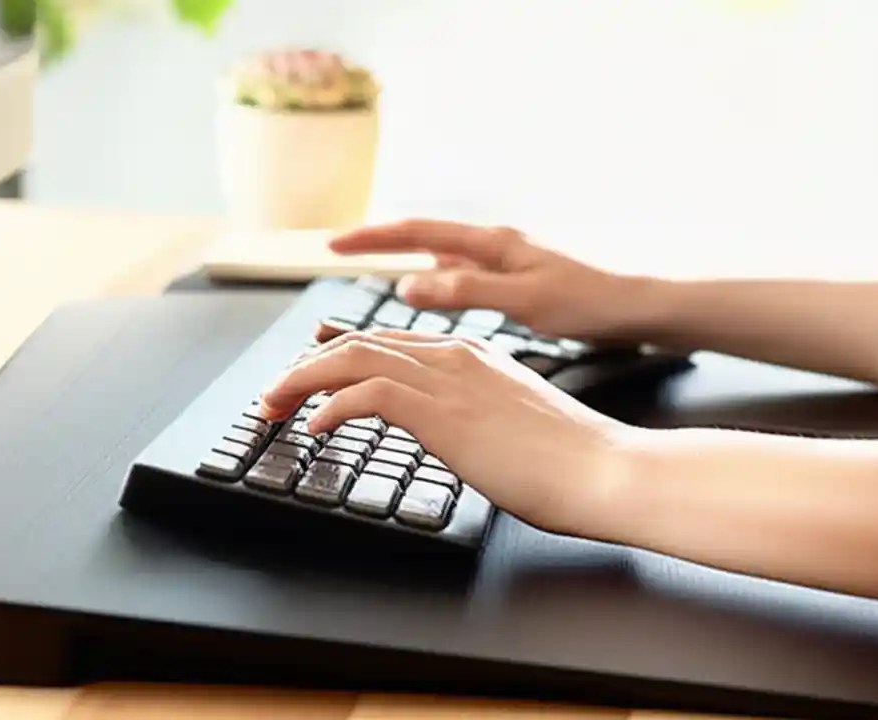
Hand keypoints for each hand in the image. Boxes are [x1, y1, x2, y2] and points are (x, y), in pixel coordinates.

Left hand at [258, 329, 635, 534]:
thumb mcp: (510, 422)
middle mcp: (454, 356)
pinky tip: (317, 427)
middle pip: (360, 344)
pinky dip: (333, 406)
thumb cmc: (567, 458)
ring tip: (273, 404)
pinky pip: (369, 394)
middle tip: (273, 393)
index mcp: (471, 354)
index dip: (338, 349)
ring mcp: (448, 379)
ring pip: (354, 359)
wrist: (604, 469)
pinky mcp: (443, 411)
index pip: (389, 340)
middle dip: (306, 366)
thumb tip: (451, 431)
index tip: (307, 359)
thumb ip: (473, 414)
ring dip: (303, 381)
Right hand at [331, 219, 641, 341]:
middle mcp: (495, 245)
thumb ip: (464, 291)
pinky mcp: (517, 281)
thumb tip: (407, 283)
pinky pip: (461, 275)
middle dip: (378, 244)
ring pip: (441, 255)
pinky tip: (432, 297)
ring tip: (374, 270)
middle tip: (338, 253)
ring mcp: (505, 261)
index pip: (417, 232)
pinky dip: (434, 280)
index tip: (333, 245)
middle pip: (422, 237)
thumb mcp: (523, 300)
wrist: (642, 308)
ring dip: (403, 260)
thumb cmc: (590, 304)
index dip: (372, 239)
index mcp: (492, 243)